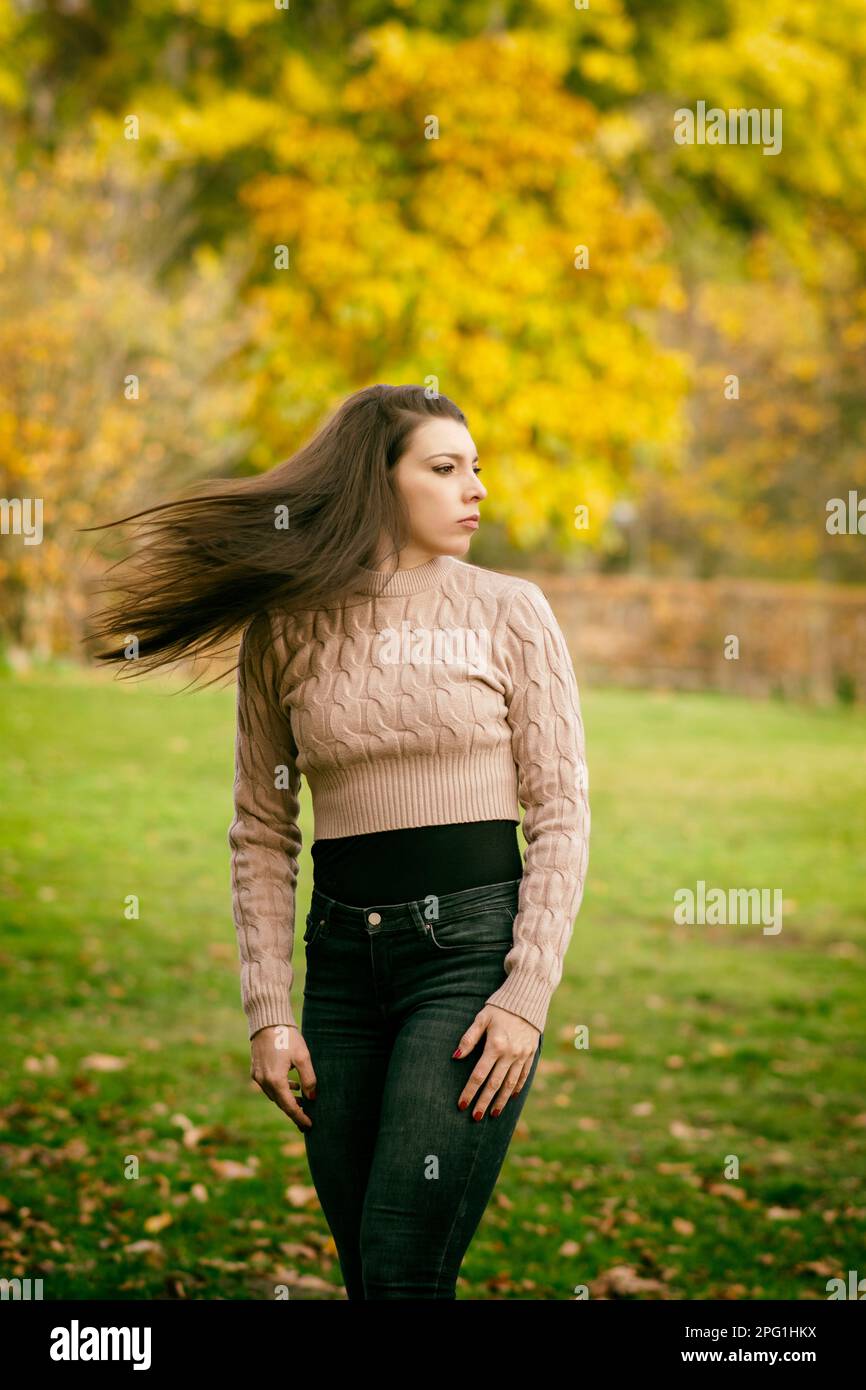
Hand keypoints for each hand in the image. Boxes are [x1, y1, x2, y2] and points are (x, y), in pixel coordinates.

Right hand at [250, 1023, 316, 1130]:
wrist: (267, 1021)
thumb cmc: (287, 1036)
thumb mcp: (303, 1057)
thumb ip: (309, 1079)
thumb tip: (312, 1097)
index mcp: (275, 1080)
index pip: (289, 1106)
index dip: (300, 1117)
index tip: (309, 1125)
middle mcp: (264, 1082)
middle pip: (281, 1103)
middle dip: (294, 1111)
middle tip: (307, 1118)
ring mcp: (258, 1076)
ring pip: (274, 1096)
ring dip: (288, 1100)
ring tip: (303, 1101)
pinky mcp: (256, 1070)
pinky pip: (269, 1087)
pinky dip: (280, 1090)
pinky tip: (293, 1086)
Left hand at [452, 1004, 539, 1120]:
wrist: (528, 998)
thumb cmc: (500, 1007)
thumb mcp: (481, 1018)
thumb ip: (468, 1038)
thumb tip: (455, 1056)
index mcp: (495, 1045)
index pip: (479, 1075)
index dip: (469, 1092)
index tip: (461, 1105)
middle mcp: (510, 1054)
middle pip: (494, 1085)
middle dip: (483, 1102)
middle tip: (475, 1117)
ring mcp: (522, 1056)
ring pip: (509, 1084)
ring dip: (500, 1101)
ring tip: (492, 1113)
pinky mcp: (531, 1055)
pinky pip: (523, 1076)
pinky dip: (516, 1089)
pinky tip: (509, 1098)